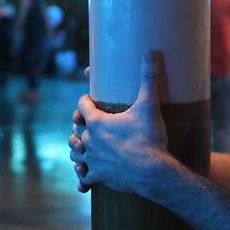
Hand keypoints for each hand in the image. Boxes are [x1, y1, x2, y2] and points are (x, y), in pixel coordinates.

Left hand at [68, 51, 173, 195]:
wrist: (153, 172)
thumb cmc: (149, 138)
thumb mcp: (149, 105)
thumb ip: (148, 78)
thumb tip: (151, 52)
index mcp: (97, 122)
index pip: (82, 105)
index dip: (85, 100)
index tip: (89, 99)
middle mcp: (89, 140)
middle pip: (76, 129)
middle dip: (80, 124)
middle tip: (86, 122)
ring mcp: (93, 160)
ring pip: (75, 152)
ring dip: (78, 148)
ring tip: (82, 145)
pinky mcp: (98, 177)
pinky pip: (83, 175)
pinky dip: (83, 173)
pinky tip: (84, 172)